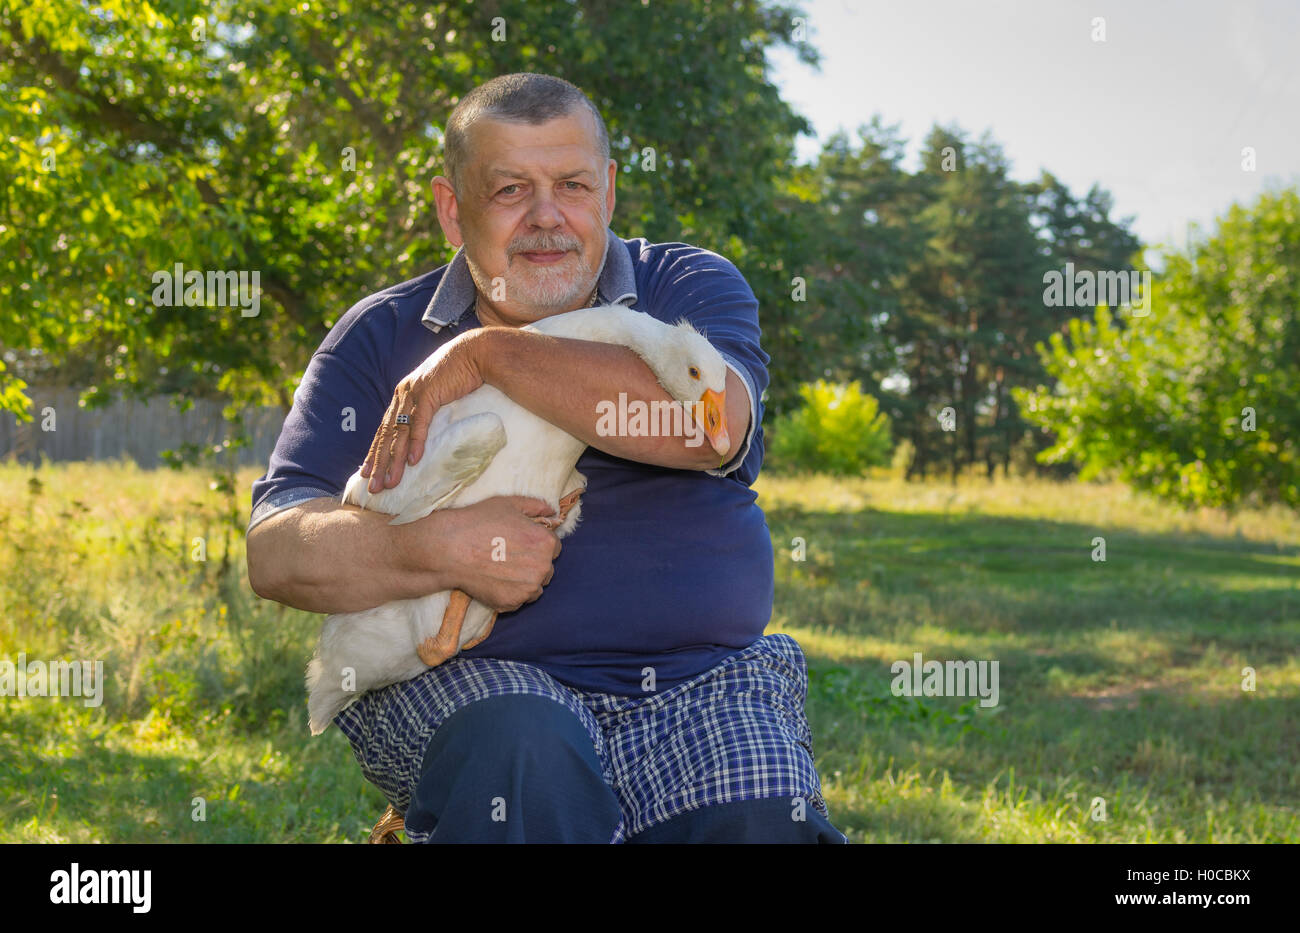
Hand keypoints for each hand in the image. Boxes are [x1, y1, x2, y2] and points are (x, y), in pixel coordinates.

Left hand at [361, 329, 489, 492]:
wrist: (475, 354)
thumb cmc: (459, 375)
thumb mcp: (437, 394)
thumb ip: (426, 409)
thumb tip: (423, 430)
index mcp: (402, 396)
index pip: (384, 429)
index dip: (375, 452)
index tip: (368, 473)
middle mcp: (403, 395)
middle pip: (387, 435)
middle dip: (379, 463)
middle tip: (374, 488)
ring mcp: (414, 394)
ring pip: (400, 433)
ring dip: (395, 460)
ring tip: (391, 482)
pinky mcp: (429, 393)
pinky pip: (420, 423)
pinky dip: (416, 443)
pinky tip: (413, 461)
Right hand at [402, 496, 565, 612]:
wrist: (450, 548)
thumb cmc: (478, 522)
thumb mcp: (509, 504)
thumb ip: (536, 506)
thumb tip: (552, 510)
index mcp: (545, 542)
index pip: (554, 548)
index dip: (537, 545)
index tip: (521, 544)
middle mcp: (542, 567)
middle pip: (546, 569)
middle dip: (532, 564)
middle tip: (508, 557)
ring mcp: (528, 588)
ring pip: (534, 587)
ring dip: (523, 581)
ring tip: (500, 570)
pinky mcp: (512, 602)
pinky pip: (518, 600)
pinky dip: (509, 593)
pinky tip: (493, 581)